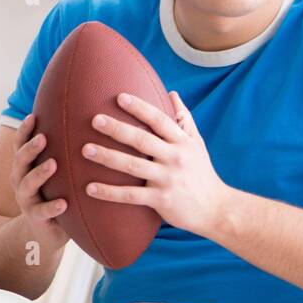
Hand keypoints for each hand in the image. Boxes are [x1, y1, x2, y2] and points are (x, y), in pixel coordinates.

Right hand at [9, 112, 69, 253]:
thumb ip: (61, 152)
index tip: (33, 116)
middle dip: (30, 149)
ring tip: (53, 164)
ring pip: (28, 184)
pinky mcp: (36, 218)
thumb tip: (79, 119)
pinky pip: (42, 211)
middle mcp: (21, 180)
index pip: (20, 144)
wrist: (46, 231)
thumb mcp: (56, 173)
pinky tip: (64, 203)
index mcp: (25, 166)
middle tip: (43, 138)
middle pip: (20, 161)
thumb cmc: (55, 193)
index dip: (24, 130)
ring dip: (40, 173)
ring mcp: (26, 200)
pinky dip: (52, 207)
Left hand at [78, 91, 225, 236]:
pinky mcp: (162, 200)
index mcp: (182, 141)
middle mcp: (175, 157)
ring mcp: (168, 179)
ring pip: (133, 166)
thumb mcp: (198, 144)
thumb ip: (185, 119)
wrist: (217, 209)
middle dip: (117, 128)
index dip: (139, 107)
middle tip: (94, 120)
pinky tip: (89, 188)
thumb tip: (172, 94)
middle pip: (142, 139)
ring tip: (85, 150)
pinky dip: (109, 192)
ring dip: (108, 157)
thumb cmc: (203, 174)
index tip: (119, 97)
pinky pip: (130, 195)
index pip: (158, 119)